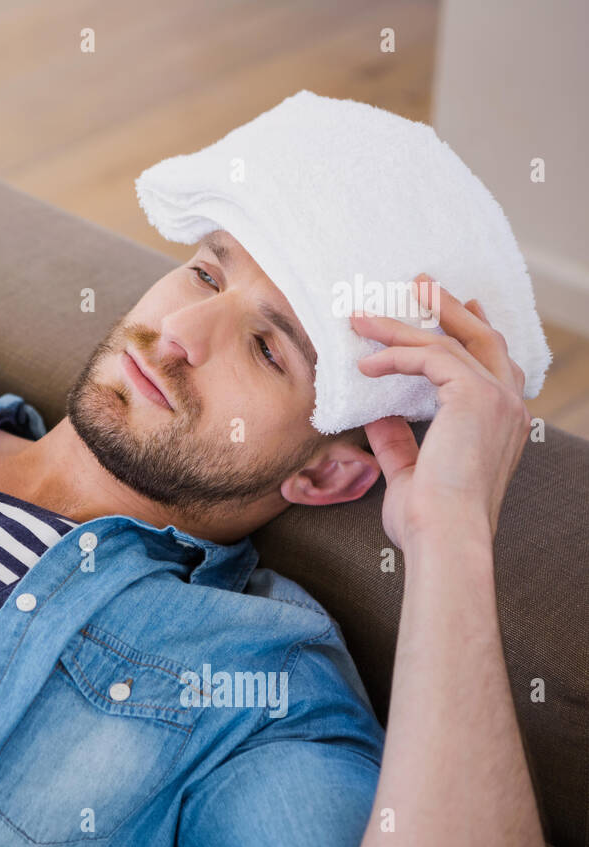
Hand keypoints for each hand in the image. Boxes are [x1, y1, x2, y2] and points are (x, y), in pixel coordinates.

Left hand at [351, 274, 531, 549]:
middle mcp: (507, 406)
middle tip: (420, 283)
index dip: (473, 332)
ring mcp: (496, 398)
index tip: (457, 308)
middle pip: (481, 339)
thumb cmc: (429, 519)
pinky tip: (365, 366)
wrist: (444, 536)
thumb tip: (376, 417)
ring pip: (448, 343)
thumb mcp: (410, 472)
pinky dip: (394, 355)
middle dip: (448, 308)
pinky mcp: (475, 396)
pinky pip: (430, 357)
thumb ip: (398, 442)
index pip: (493, 365)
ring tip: (365, 317)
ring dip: (402, 326)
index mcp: (501, 424)